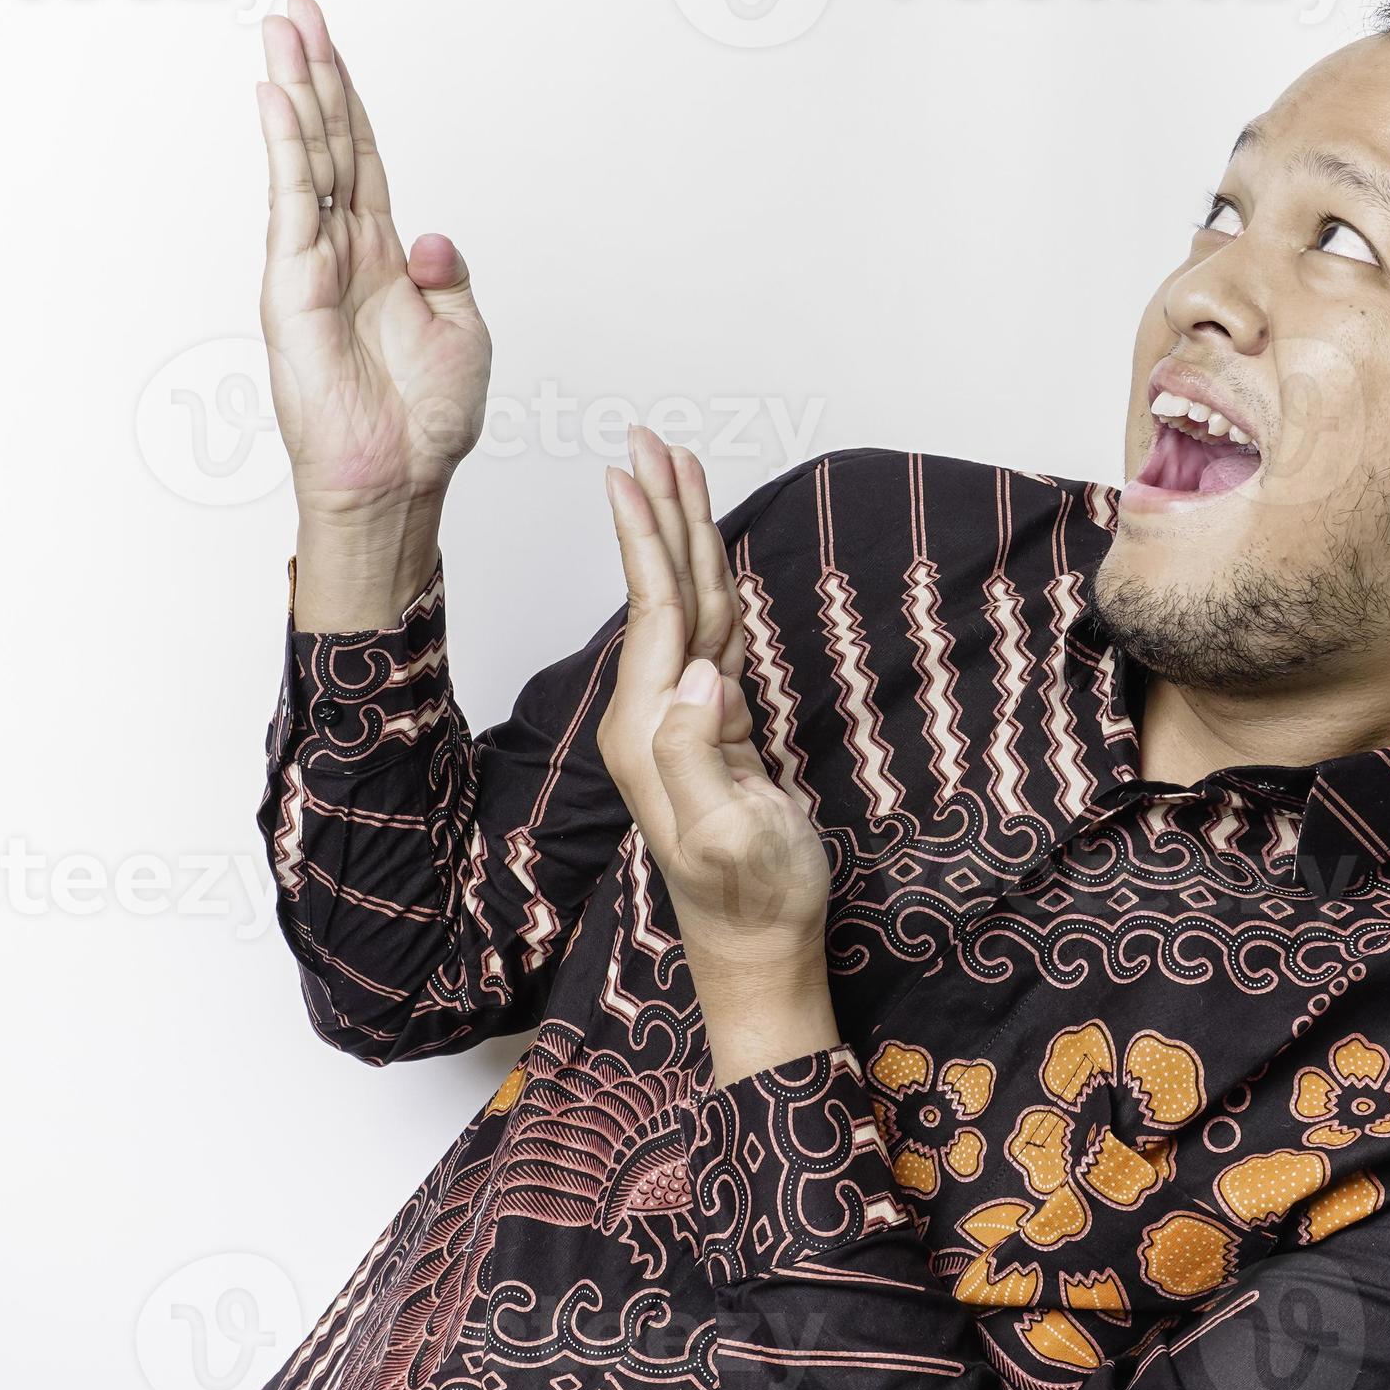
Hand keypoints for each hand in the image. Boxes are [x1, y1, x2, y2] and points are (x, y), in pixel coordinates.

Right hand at [256, 0, 490, 626]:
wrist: (400, 479)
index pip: (363, 158)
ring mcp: (311, 265)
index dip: (350, 100)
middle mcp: (342, 251)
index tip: (331, 41)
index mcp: (384, 257)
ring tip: (282, 29)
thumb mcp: (465, 335)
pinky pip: (291, 203)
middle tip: (298, 8)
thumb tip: (431, 237)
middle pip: (328, 143)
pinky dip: (285, 148)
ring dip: (293, 92)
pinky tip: (276, 99)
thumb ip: (449, 277)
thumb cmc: (428, 422)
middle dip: (314, 73)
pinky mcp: (292, 287)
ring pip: (305, 160)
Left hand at [598, 428, 837, 1081]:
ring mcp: (687, 717)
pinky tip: (708, 549)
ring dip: (685, 533)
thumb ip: (701, 757)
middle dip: (657, 512)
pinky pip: (716, 632)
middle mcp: (659, 714)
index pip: (653, 612)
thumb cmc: (753, 901)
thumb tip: (703, 674)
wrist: (760, 949)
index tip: (630, 473)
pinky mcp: (720, 725)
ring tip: (676, 470)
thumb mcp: (727, 839)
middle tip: (648, 440)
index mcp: (652, 729)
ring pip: (691, 603)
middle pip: (663, 590)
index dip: (648, 538)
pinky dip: (715, 579)